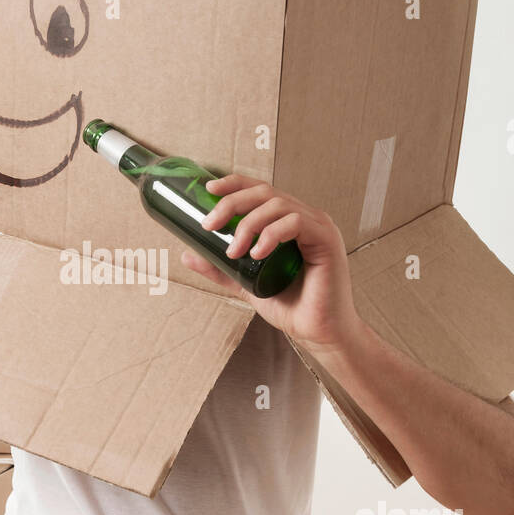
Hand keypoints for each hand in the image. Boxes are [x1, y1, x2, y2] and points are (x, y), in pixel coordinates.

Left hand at [182, 174, 361, 355]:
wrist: (317, 331)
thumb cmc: (289, 305)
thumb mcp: (244, 283)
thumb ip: (220, 268)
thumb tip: (187, 254)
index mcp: (288, 220)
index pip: (260, 189)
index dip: (234, 183)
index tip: (209, 189)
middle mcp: (305, 216)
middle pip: (264, 192)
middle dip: (232, 203)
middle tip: (209, 225)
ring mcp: (318, 225)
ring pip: (277, 204)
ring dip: (248, 224)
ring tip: (233, 251)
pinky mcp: (326, 239)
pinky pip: (295, 222)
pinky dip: (271, 234)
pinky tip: (257, 254)